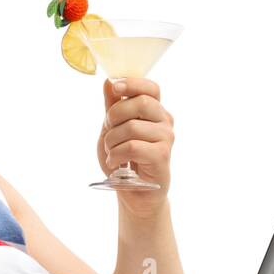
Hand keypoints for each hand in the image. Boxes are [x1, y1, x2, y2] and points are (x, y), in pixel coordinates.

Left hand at [98, 77, 174, 216]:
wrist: (135, 193)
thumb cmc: (125, 159)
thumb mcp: (113, 129)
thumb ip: (112, 106)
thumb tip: (109, 81)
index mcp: (155, 111)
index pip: (151, 88)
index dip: (132, 83)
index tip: (115, 86)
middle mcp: (165, 121)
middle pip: (141, 103)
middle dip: (115, 114)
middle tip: (108, 129)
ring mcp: (166, 138)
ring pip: (132, 127)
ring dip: (112, 140)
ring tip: (111, 151)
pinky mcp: (162, 156)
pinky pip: (132, 147)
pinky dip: (116, 154)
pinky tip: (114, 163)